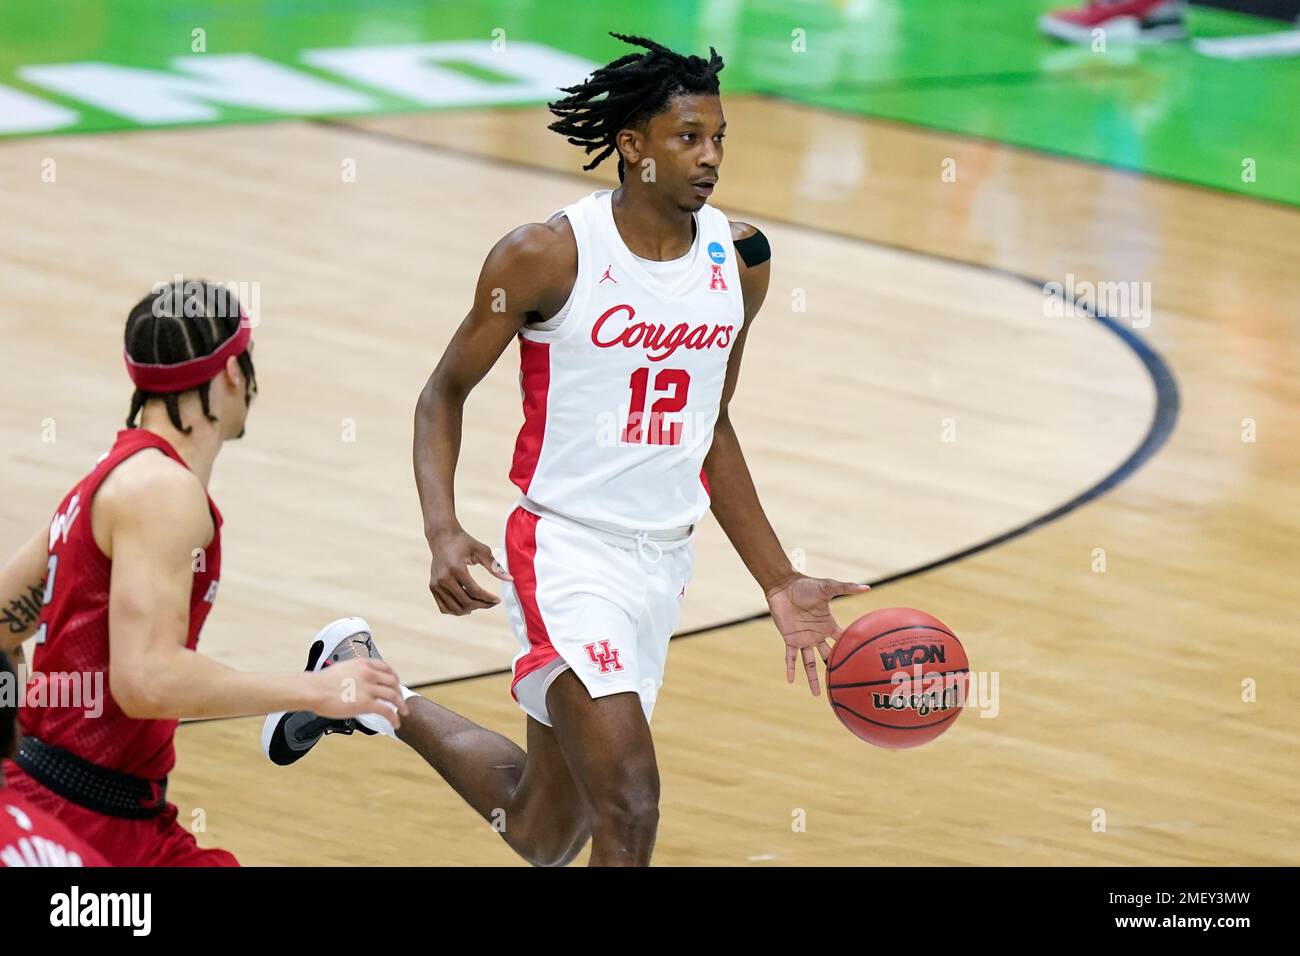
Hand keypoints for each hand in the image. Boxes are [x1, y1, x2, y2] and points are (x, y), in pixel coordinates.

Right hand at [309, 658, 408, 727]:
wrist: (313, 690)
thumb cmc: (320, 683)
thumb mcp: (342, 669)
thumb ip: (354, 674)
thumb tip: (357, 683)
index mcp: (363, 664)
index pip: (386, 668)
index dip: (394, 677)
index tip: (396, 683)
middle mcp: (369, 673)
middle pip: (393, 681)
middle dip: (399, 691)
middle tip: (400, 700)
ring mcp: (369, 688)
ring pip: (393, 696)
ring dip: (401, 705)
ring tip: (403, 712)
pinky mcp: (367, 703)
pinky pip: (387, 710)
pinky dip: (394, 718)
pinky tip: (395, 723)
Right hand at [427, 525, 511, 615]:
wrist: (442, 537)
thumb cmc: (464, 542)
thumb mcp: (481, 550)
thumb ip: (495, 566)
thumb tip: (510, 579)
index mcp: (456, 568)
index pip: (474, 591)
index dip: (488, 598)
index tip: (498, 600)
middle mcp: (443, 578)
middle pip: (465, 601)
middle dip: (482, 605)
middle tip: (492, 603)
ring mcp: (436, 584)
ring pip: (454, 608)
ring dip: (470, 610)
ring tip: (481, 604)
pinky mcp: (432, 587)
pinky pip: (444, 607)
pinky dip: (456, 610)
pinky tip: (467, 606)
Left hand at [764, 574, 869, 695]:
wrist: (784, 586)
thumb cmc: (806, 585)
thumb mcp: (828, 588)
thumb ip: (846, 588)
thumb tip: (867, 587)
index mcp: (828, 625)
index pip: (842, 641)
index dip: (850, 651)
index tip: (861, 666)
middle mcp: (817, 635)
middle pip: (827, 657)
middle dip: (834, 670)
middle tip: (843, 686)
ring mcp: (803, 639)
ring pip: (809, 663)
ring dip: (813, 678)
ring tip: (818, 695)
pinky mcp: (790, 639)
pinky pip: (790, 657)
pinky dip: (790, 668)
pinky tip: (791, 681)